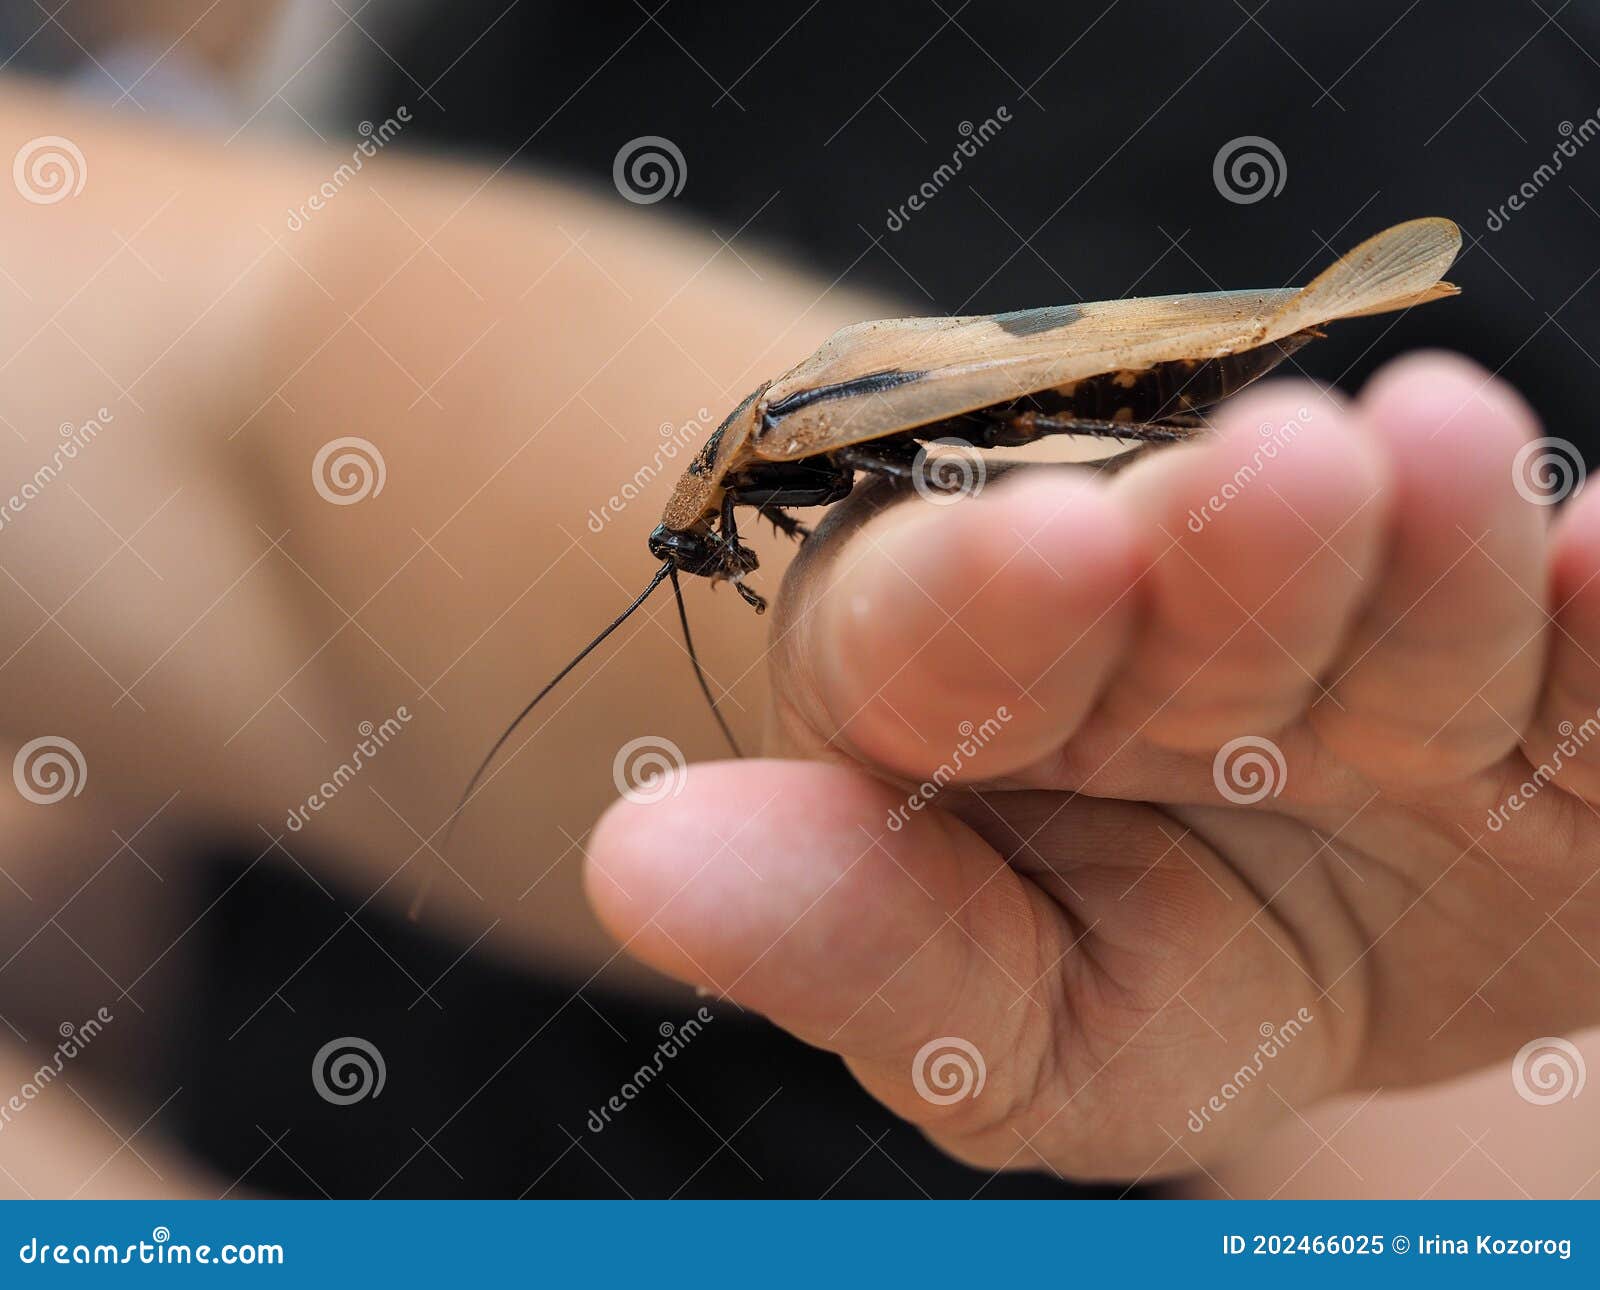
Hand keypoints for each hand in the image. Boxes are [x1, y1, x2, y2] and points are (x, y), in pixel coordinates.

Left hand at [587, 352, 1599, 1180]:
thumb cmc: (1079, 962)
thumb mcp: (970, 1009)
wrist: (1259, 911)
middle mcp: (1174, 634)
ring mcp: (1366, 659)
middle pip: (1191, 597)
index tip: (1047, 555)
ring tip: (1449, 462)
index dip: (990, 604)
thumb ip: (846, 942)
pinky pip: (1581, 667)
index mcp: (985, 669)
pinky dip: (1599, 620)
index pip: (948, 631)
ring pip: (1391, 600)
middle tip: (1289, 473)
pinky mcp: (1541, 710)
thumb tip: (640, 864)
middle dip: (1237, 555)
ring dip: (1429, 547)